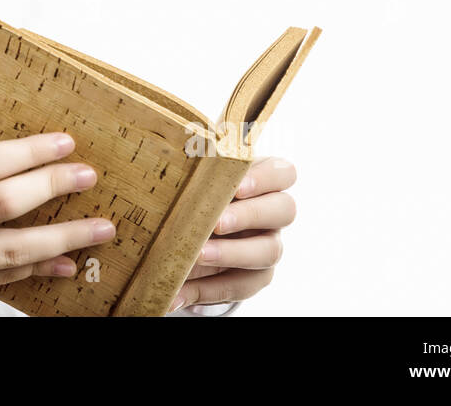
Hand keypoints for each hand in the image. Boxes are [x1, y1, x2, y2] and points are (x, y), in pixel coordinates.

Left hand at [170, 156, 296, 311]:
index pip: (283, 172)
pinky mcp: (255, 276)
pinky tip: (180, 292)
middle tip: (216, 223)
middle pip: (284, 210)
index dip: (266, 178)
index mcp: (262, 180)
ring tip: (197, 255)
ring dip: (232, 254)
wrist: (190, 234)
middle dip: (249, 215)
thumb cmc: (194, 193)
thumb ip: (190, 172)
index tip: (238, 186)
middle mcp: (272, 212)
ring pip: (269, 251)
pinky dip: (209, 289)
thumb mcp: (193, 181)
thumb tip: (167, 159)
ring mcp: (268, 244)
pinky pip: (242, 284)